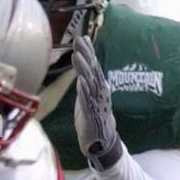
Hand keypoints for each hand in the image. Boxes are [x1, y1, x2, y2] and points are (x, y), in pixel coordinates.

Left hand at [72, 35, 121, 168]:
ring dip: (84, 69)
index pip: (93, 66)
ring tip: (77, 56)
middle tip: (78, 40)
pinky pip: (88, 102)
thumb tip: (81, 73)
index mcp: (98, 87)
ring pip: (90, 83)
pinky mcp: (91, 116)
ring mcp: (97, 103)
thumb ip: (85, 84)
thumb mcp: (88, 98)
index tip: (82, 37)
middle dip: (85, 55)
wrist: (101, 142)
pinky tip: (80, 82)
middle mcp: (100, 92)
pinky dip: (84, 92)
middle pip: (92, 70)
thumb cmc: (93, 118)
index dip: (88, 51)